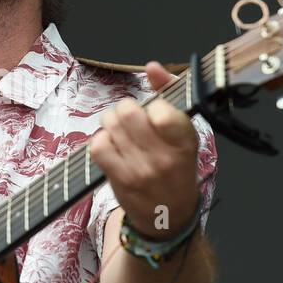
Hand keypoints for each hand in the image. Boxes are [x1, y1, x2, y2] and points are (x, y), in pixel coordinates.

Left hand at [90, 62, 200, 240]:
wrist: (168, 216)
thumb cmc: (177, 167)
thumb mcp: (184, 133)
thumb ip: (170, 94)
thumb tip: (152, 67)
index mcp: (184, 142)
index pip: (162, 112)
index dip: (153, 105)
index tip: (155, 113)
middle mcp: (163, 157)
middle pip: (128, 112)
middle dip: (125, 108)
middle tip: (130, 117)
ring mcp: (139, 170)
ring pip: (110, 125)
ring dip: (111, 122)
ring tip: (120, 131)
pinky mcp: (119, 179)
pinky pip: (98, 145)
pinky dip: (101, 140)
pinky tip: (112, 145)